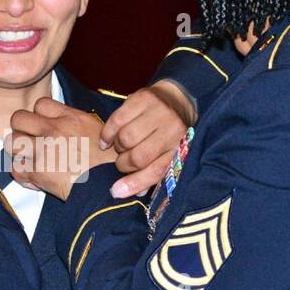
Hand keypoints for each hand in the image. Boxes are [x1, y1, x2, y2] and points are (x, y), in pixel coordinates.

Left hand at [9, 98, 115, 200]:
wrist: (108, 187)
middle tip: (29, 141)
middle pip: (19, 118)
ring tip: (28, 160)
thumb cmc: (110, 165)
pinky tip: (33, 179)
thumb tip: (68, 127)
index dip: (38, 115)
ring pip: (11, 142)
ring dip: (18, 152)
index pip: (40, 104)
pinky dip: (22, 175)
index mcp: (71, 118)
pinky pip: (15, 169)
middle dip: (21, 130)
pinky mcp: (38, 171)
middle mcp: (54, 129)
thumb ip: (79, 126)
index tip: (42, 126)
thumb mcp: (101, 134)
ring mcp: (44, 149)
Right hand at [99, 81, 193, 198]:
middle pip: (138, 156)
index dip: (135, 183)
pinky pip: (117, 119)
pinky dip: (108, 132)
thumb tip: (123, 191)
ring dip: (117, 147)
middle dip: (123, 164)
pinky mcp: (144, 97)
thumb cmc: (170, 135)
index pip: (157, 171)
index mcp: (181, 148)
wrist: (179, 100)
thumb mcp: (168, 155)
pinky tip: (108, 139)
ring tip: (120, 147)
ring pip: (125, 138)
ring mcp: (159, 111)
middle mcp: (173, 129)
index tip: (117, 191)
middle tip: (123, 161)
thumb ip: (149, 174)